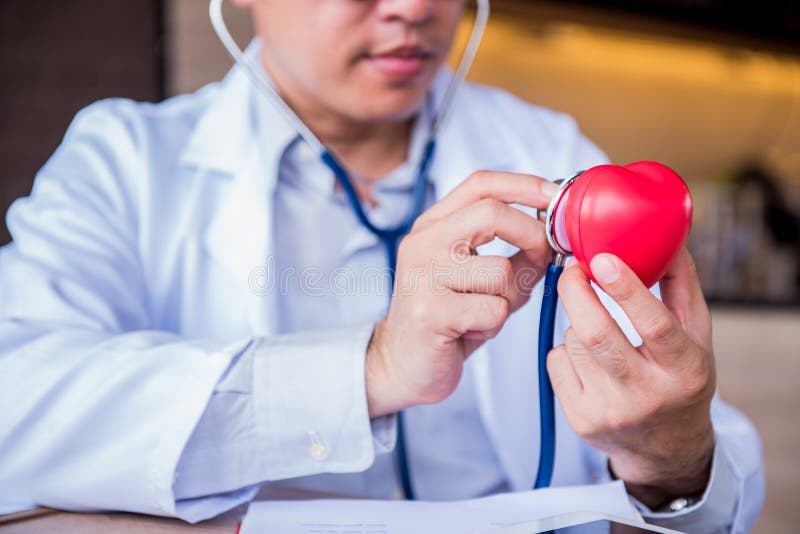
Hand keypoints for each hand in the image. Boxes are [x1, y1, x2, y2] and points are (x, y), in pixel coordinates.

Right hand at [366, 171, 556, 417]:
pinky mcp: (429, 311)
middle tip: (547, 257)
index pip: (480, 184)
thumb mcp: (483, 278)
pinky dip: (495, 324)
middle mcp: (422, 242)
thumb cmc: (449, 319)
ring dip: (509, 298)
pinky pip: (493, 309)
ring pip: (501, 269)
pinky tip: (472, 330)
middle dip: (533, 235)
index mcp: (434, 226)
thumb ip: (516, 255)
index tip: (555, 196)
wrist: (403, 364)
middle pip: (492, 213)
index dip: (524, 184)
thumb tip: (556, 238)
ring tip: (485, 313)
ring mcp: (421, 275)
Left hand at [548, 248, 715, 507]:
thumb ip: (680, 284)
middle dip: (576, 292)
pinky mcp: (581, 420)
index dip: (627, 290)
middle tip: (574, 270)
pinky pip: (556, 363)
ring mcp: (611, 411)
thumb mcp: (695, 335)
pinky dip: (565, 349)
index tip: (603, 259)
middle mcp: (648, 394)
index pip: (655, 325)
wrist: (666, 449)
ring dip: (578, 323)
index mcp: (684, 369)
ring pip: (573, 343)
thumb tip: (666, 235)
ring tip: (598, 330)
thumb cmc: (680, 378)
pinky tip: (586, 360)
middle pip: (596, 334)